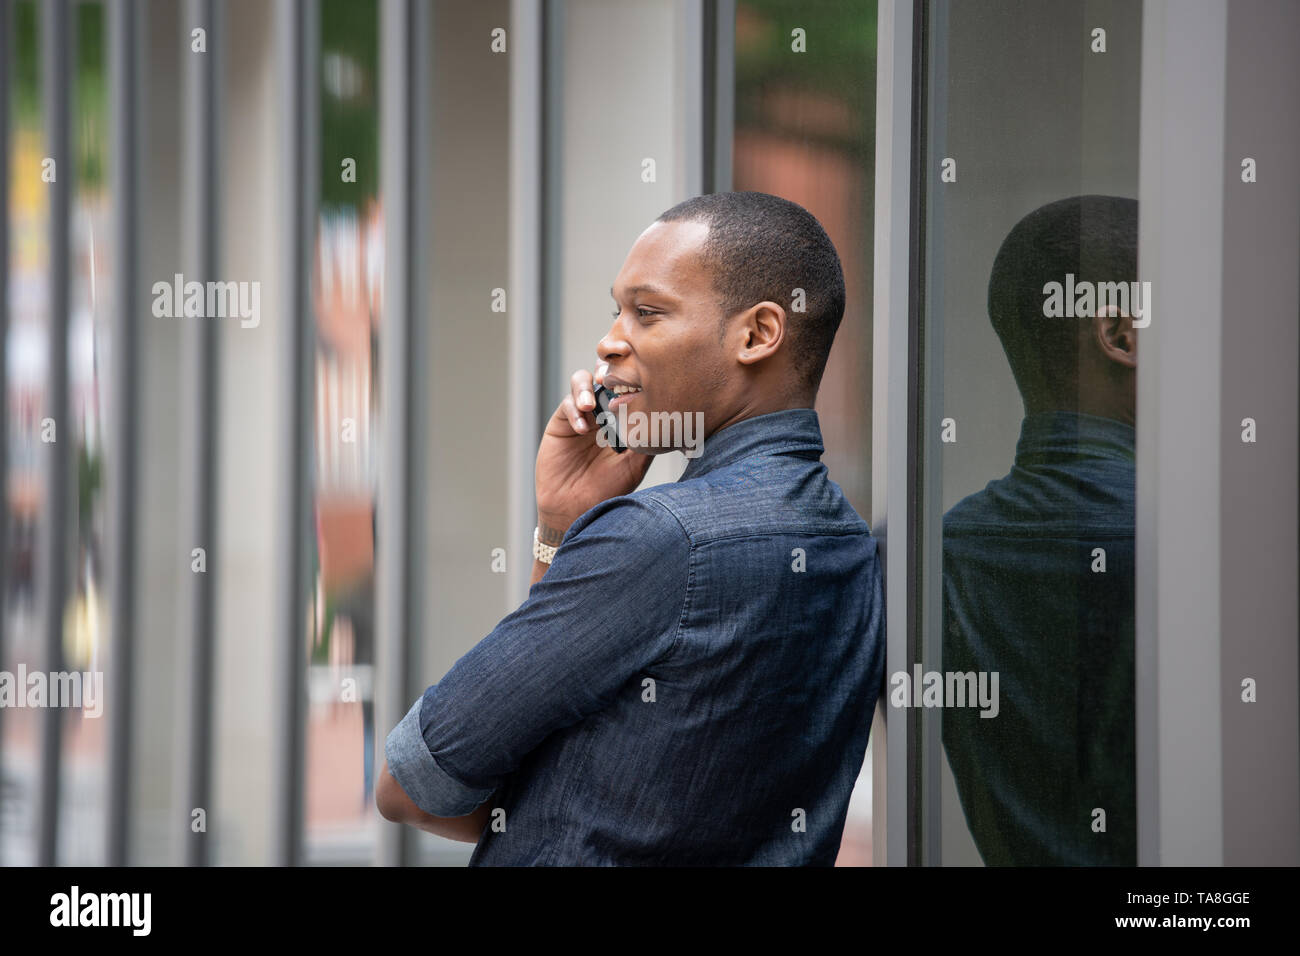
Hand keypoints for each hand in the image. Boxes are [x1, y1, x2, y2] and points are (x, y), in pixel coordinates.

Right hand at [535, 365, 653, 533]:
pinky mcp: (561, 423)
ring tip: (591, 405)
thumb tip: (667, 419)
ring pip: (582, 382)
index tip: (638, 379)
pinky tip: (583, 427)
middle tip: (612, 379)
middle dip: (608, 371)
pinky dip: (574, 410)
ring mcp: (580, 416)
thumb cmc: (607, 490)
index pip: (626, 388)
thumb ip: (645, 441)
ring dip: (586, 387)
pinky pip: (566, 405)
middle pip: (603, 376)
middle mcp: (601, 413)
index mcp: (621, 420)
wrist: (575, 509)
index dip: (631, 378)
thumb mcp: (634, 465)